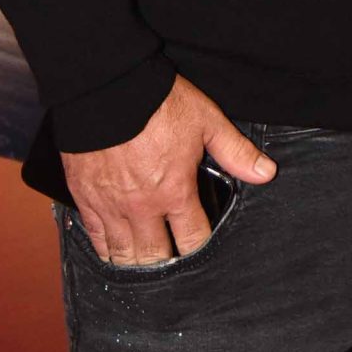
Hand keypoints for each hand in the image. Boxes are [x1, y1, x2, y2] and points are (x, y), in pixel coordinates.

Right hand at [60, 75, 276, 265]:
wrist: (107, 88)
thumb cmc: (158, 103)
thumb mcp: (206, 121)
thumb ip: (235, 152)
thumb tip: (265, 172)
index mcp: (174, 192)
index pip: (192, 240)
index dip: (200, 247)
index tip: (201, 245)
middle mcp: (141, 207)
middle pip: (155, 257)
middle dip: (167, 262)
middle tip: (173, 260)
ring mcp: (110, 206)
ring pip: (122, 255)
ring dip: (136, 263)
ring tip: (146, 262)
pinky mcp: (85, 198)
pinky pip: (95, 239)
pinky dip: (105, 250)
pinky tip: (114, 251)